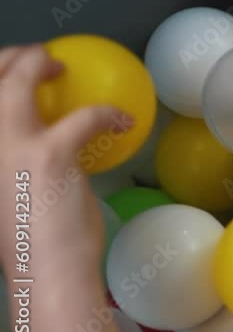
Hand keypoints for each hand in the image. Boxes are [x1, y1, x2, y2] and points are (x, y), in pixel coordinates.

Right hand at [0, 45, 126, 284]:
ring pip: (15, 79)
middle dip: (10, 56)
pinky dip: (106, 113)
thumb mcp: (10, 196)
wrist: (44, 274)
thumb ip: (14, 166)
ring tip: (61, 68)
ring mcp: (7, 146)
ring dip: (39, 63)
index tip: (15, 73)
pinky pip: (84, 117)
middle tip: (41, 60)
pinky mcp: (48, 154)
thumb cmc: (31, 245)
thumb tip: (36, 150)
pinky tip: (122, 120)